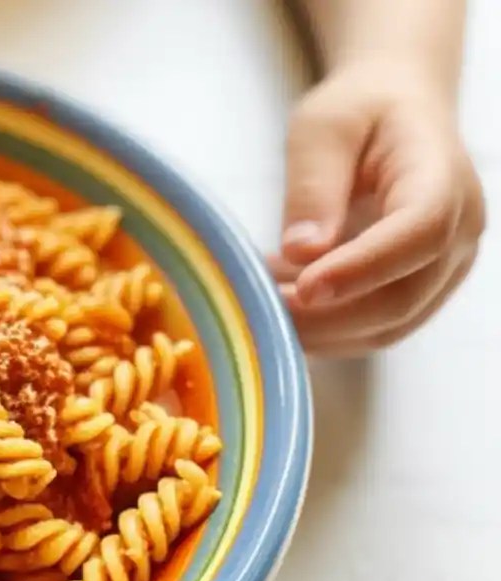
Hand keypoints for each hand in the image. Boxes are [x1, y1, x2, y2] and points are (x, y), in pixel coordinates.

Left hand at [271, 62, 484, 355]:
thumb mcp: (321, 127)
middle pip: (403, 297)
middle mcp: (460, 230)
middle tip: (261, 307)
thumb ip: (313, 184)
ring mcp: (446, 266)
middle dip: (329, 316)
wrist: (397, 109)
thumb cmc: (360, 110)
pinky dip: (329, 329)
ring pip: (390, 325)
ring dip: (322, 329)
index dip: (362, 269)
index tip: (303, 288)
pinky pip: (379, 327)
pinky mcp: (423, 288)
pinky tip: (284, 302)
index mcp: (442, 177)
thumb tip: (303, 253)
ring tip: (263, 301)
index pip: (419, 233)